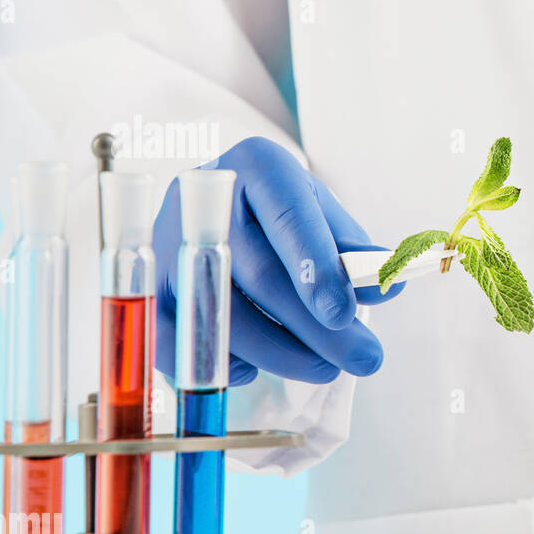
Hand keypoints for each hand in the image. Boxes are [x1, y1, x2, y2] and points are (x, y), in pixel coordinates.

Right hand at [153, 137, 401, 385]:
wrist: (225, 209)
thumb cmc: (285, 216)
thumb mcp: (325, 218)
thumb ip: (354, 251)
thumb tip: (385, 287)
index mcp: (257, 166)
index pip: (287, 217)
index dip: (316, 268)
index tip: (345, 314)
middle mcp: (200, 197)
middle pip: (257, 275)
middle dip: (316, 328)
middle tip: (365, 358)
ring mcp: (165, 243)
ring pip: (221, 315)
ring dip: (280, 354)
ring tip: (326, 368)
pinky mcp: (147, 289)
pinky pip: (180, 344)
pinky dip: (224, 364)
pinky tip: (260, 366)